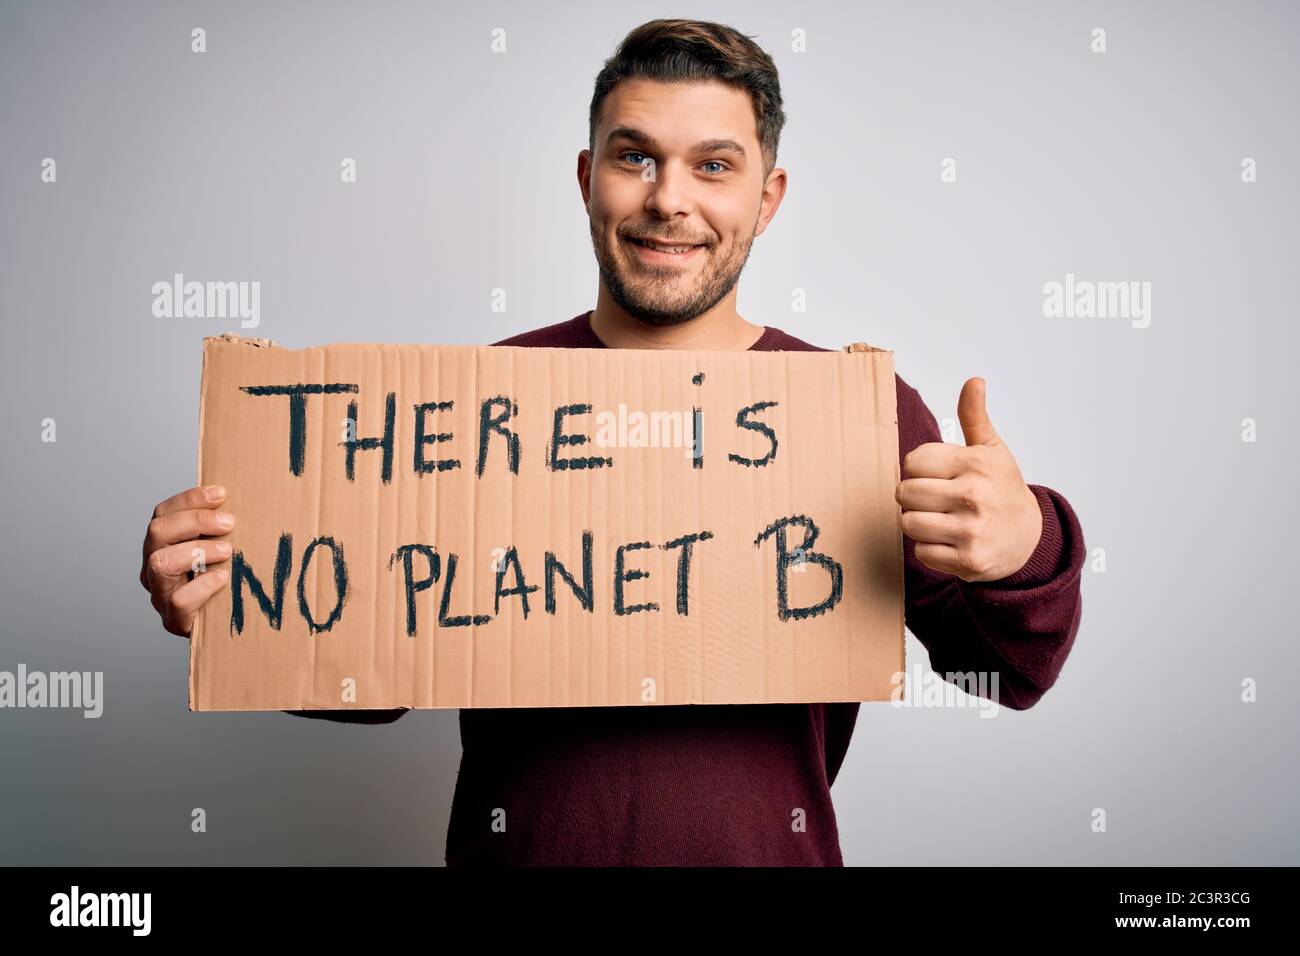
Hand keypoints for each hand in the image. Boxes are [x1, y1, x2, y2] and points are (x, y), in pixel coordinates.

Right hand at [140, 484, 234, 636]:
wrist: (230, 628)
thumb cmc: (229, 581)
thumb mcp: (224, 548)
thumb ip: (223, 527)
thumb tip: (248, 493)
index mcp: (163, 545)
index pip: (163, 513)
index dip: (189, 499)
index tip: (221, 493)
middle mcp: (154, 567)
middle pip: (156, 531)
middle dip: (195, 521)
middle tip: (229, 524)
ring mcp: (161, 594)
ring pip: (160, 563)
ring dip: (198, 551)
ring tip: (228, 551)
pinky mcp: (174, 620)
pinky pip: (179, 600)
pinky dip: (202, 585)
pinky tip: (223, 578)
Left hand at [896, 378, 1042, 582]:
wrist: (1030, 540)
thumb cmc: (1003, 490)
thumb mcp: (992, 450)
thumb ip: (975, 416)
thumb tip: (974, 381)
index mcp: (975, 464)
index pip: (913, 461)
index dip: (919, 470)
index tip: (937, 476)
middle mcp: (974, 496)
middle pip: (905, 493)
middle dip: (914, 497)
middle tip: (936, 500)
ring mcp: (971, 530)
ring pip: (909, 523)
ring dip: (918, 524)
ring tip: (940, 520)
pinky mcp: (968, 561)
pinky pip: (922, 552)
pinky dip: (930, 549)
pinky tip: (950, 541)